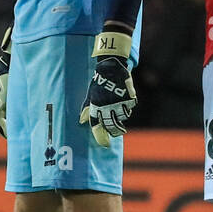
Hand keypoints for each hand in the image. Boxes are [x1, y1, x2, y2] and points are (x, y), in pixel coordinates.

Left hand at [79, 25, 137, 147]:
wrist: (111, 66)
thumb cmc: (98, 81)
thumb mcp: (90, 94)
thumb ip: (87, 108)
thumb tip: (81, 121)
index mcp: (96, 106)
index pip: (97, 125)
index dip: (100, 137)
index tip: (105, 145)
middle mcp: (107, 106)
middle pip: (113, 125)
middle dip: (115, 131)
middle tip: (117, 133)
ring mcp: (119, 102)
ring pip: (123, 117)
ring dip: (122, 116)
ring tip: (119, 109)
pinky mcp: (129, 97)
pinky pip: (130, 107)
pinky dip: (128, 106)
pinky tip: (124, 100)